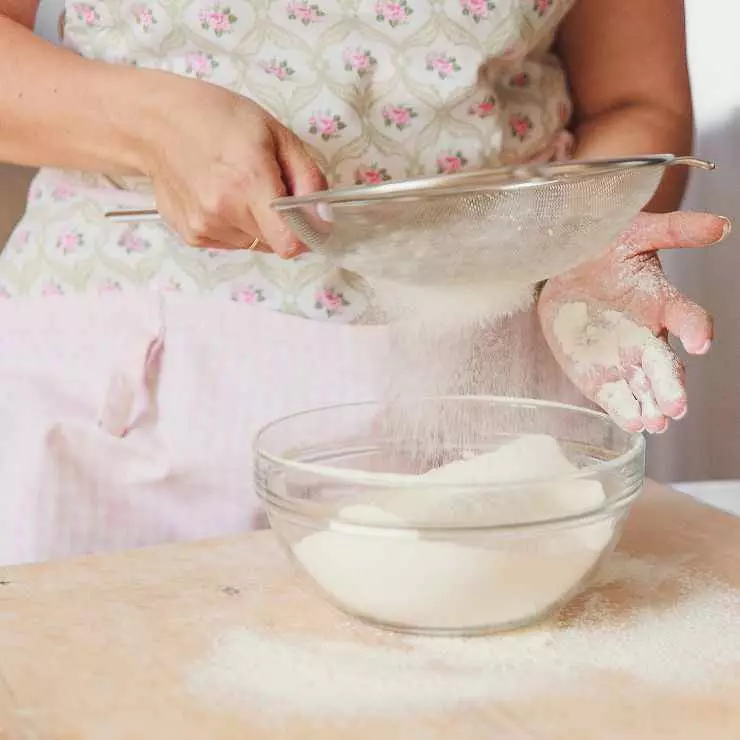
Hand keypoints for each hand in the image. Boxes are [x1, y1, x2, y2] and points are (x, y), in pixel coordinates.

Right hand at [139, 72, 325, 255]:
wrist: (153, 122)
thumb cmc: (215, 118)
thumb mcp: (275, 133)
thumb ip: (308, 176)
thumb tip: (324, 215)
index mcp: (249, 183)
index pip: (290, 243)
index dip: (306, 234)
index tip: (306, 218)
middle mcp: (223, 211)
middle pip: (275, 242)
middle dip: (281, 221)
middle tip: (266, 186)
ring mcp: (204, 227)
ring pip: (253, 243)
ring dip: (256, 223)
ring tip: (237, 186)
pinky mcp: (191, 235)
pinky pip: (231, 241)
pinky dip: (233, 225)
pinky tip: (219, 195)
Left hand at [537, 212, 729, 433]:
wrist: (566, 266)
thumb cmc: (607, 248)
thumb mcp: (638, 231)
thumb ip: (674, 230)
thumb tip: (721, 226)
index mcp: (661, 303)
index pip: (687, 317)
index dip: (696, 328)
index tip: (700, 342)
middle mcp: (647, 337)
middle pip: (666, 366)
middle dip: (671, 387)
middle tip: (674, 406)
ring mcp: (623, 359)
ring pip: (643, 388)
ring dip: (650, 406)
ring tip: (654, 422)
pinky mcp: (598, 373)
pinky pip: (613, 395)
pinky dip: (623, 409)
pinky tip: (632, 422)